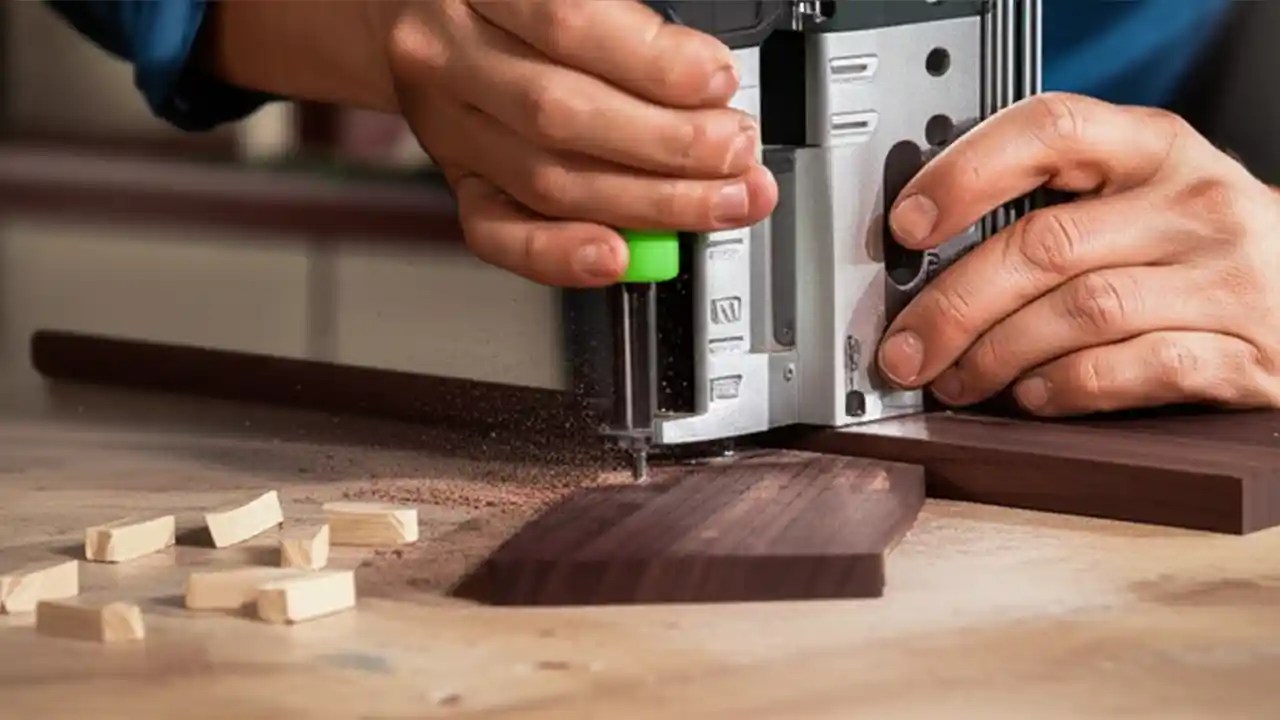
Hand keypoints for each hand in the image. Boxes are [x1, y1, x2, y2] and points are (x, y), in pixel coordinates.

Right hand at [382, 0, 776, 285]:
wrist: (403, 7)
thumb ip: (616, 18)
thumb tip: (702, 77)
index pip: (569, 23)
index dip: (655, 62)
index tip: (718, 80)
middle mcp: (451, 55)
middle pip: (563, 113)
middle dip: (670, 145)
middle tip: (736, 153)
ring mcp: (447, 126)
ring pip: (549, 181)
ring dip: (650, 203)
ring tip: (720, 201)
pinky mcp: (455, 179)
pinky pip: (498, 233)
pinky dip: (561, 256)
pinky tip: (617, 256)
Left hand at [876, 92, 1279, 416]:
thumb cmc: (1199, 248)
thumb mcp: (1140, 198)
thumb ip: (1056, 207)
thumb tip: (929, 258)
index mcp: (1154, 149)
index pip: (1049, 129)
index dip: (964, 173)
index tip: (908, 223)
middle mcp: (1194, 205)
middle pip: (1045, 244)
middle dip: (954, 304)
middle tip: (907, 347)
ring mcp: (1225, 279)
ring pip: (1080, 313)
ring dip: (996, 356)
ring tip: (957, 380)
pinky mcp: (1243, 355)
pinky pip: (1131, 370)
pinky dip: (1064, 389)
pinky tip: (1030, 396)